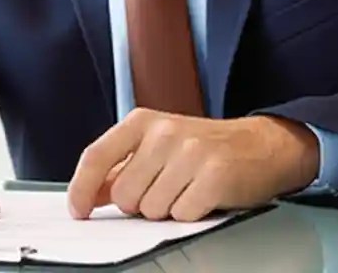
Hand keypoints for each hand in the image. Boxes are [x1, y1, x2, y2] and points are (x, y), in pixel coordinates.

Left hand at [67, 109, 319, 221]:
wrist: (260, 145)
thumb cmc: (204, 147)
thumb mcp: (156, 146)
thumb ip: (120, 167)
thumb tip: (90, 195)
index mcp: (141, 122)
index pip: (96, 156)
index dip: (81, 188)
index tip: (77, 210)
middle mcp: (164, 133)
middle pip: (123, 193)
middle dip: (138, 204)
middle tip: (162, 190)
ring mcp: (190, 153)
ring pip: (151, 208)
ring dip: (166, 209)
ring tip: (185, 190)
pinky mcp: (215, 176)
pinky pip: (182, 215)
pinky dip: (190, 214)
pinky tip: (202, 197)